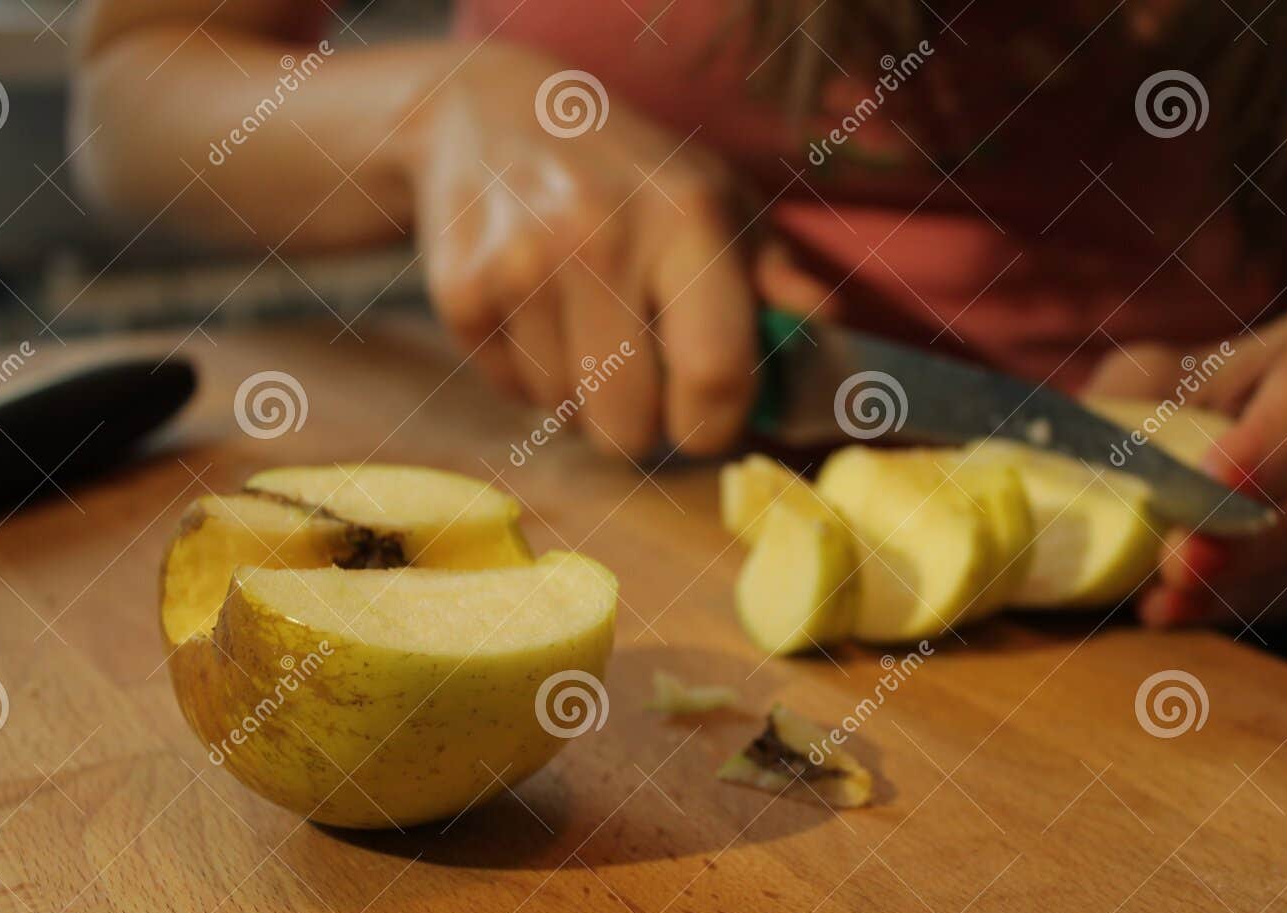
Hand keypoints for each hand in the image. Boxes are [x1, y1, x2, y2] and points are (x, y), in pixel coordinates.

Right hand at [391, 42, 826, 457]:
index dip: (717, 426)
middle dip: (643, 424)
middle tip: (643, 378)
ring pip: (566, 416)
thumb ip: (775, 273)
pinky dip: (529, 375)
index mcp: (687, 217)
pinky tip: (536, 315)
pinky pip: (512, 393)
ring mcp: (521, 264)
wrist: (492, 113)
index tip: (710, 420)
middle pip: (629, 426)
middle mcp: (601, 237)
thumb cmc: (634, 177)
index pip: (716, 375)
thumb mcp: (718, 200)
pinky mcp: (461, 290)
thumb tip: (826, 327)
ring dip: (582, 396)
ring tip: (584, 326)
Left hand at [1084, 290, 1286, 626]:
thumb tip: (1085, 443)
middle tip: (1183, 564)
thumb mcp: (1177, 372)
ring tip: (1166, 599)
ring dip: (1261, 586)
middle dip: (1282, 533)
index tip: (1212, 479)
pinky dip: (1251, 609)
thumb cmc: (1220, 395)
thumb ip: (1138, 395)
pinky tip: (1179, 611)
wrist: (1281, 443)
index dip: (1276, 435)